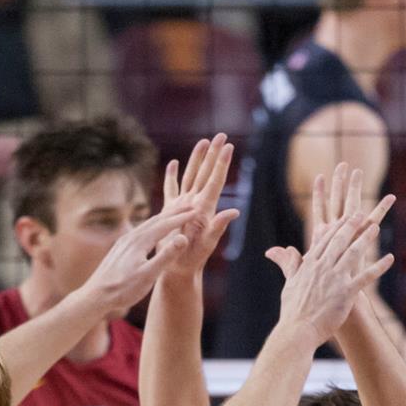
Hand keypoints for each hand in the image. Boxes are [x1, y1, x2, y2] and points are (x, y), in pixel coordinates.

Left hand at [80, 201, 195, 316]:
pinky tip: (152, 231)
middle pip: (156, 220)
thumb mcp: (148, 275)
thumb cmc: (122, 289)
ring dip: (163, 218)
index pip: (165, 225)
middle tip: (190, 205)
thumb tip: (183, 238)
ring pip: (147, 224)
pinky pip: (140, 231)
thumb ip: (166, 256)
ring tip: (175, 214)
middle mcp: (131, 237)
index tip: (197, 211)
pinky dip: (152, 226)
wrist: (95, 296)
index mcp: (140, 241)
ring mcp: (124, 241)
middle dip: (174, 212)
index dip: (182, 217)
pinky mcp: (120, 248)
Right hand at [159, 134, 240, 278]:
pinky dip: (172, 175)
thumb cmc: (191, 260)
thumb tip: (234, 211)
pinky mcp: (171, 211)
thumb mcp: (206, 244)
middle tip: (221, 135)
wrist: (178, 270)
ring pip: (190, 176)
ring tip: (203, 141)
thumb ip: (219, 227)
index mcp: (204, 208)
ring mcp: (183, 205)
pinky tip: (173, 163)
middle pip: (205, 173)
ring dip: (197, 159)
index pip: (215, 181)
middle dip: (213, 154)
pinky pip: (171, 188)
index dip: (222, 163)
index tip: (230, 146)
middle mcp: (195, 203)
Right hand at [267, 164, 394, 343]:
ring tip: (376, 227)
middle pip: (339, 241)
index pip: (323, 240)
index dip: (335, 227)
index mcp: (309, 265)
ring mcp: (335, 279)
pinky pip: (366, 277)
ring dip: (365, 239)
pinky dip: (379, 267)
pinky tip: (389, 258)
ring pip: (353, 253)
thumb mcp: (289, 283)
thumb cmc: (293, 310)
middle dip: (351, 225)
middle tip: (361, 213)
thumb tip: (275, 251)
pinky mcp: (346, 293)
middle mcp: (323, 268)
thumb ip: (289, 264)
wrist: (298, 330)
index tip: (343, 218)